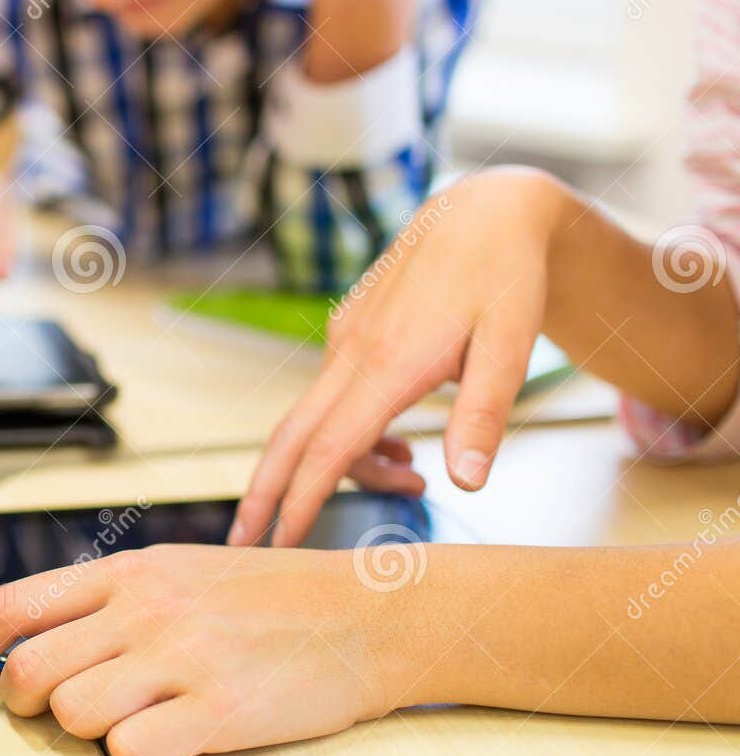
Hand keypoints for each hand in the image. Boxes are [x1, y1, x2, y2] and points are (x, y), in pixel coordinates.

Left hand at [0, 544, 403, 755]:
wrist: (372, 614)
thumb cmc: (277, 598)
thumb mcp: (183, 571)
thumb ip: (111, 598)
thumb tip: (37, 636)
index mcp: (130, 573)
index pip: (12, 605)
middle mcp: (145, 611)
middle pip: (29, 673)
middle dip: (26, 704)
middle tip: (56, 709)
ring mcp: (182, 659)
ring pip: (72, 715)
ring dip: (90, 730)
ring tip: (135, 715)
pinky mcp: (220, 711)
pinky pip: (132, 753)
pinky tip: (173, 736)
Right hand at [230, 168, 562, 548]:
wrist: (487, 209)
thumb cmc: (506, 275)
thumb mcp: (513, 344)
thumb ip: (485, 414)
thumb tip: (468, 481)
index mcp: (388, 362)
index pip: (330, 448)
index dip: (303, 500)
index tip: (279, 542)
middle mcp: (353, 352)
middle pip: (290, 437)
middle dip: (264, 495)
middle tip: (241, 546)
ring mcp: (345, 341)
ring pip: (319, 422)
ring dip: (345, 468)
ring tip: (411, 483)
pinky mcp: (350, 334)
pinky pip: (334, 400)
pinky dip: (353, 436)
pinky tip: (401, 445)